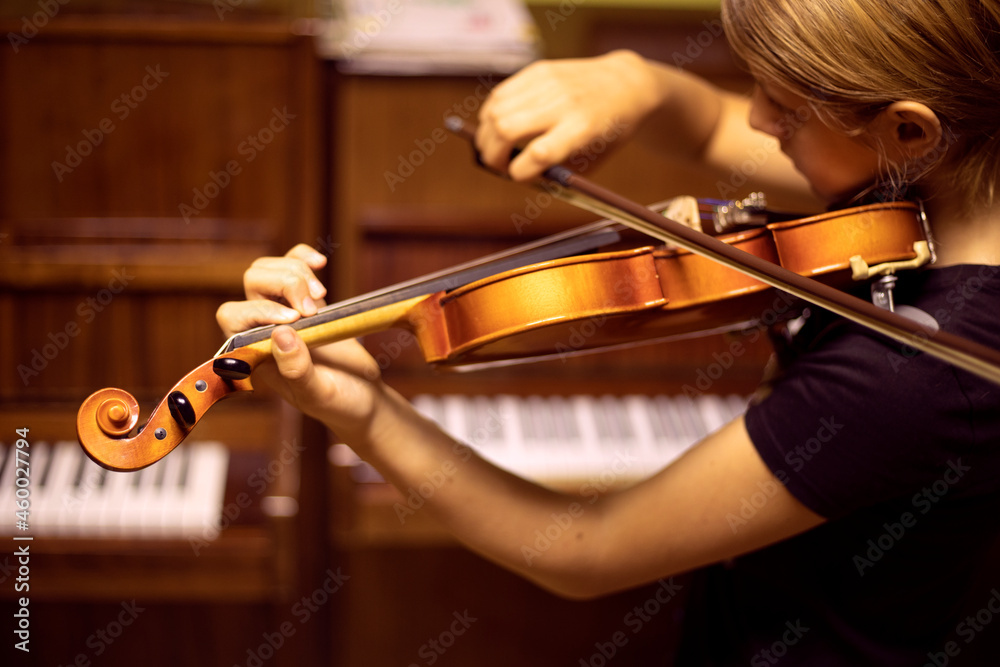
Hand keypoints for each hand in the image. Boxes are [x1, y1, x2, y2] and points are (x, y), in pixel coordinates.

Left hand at [216, 244, 384, 436]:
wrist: (364, 399)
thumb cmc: (339, 403)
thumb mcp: (319, 394)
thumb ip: (296, 370)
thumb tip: (280, 333)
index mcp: (255, 354)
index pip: (235, 316)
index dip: (260, 310)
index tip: (297, 320)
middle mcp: (263, 330)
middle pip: (251, 283)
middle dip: (283, 285)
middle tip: (313, 309)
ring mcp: (285, 313)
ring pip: (268, 270)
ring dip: (296, 272)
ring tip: (321, 296)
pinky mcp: (307, 303)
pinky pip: (293, 266)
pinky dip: (302, 257)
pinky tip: (321, 263)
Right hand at [475, 50, 661, 180]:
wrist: (624, 83)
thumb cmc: (609, 130)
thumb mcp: (594, 159)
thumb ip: (558, 173)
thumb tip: (518, 178)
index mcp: (582, 129)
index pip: (540, 153)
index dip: (519, 172)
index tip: (517, 176)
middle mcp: (563, 103)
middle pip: (506, 129)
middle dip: (492, 154)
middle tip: (496, 165)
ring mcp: (548, 83)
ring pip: (496, 111)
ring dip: (486, 135)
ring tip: (492, 147)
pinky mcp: (537, 70)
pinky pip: (500, 94)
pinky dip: (490, 114)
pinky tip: (495, 125)